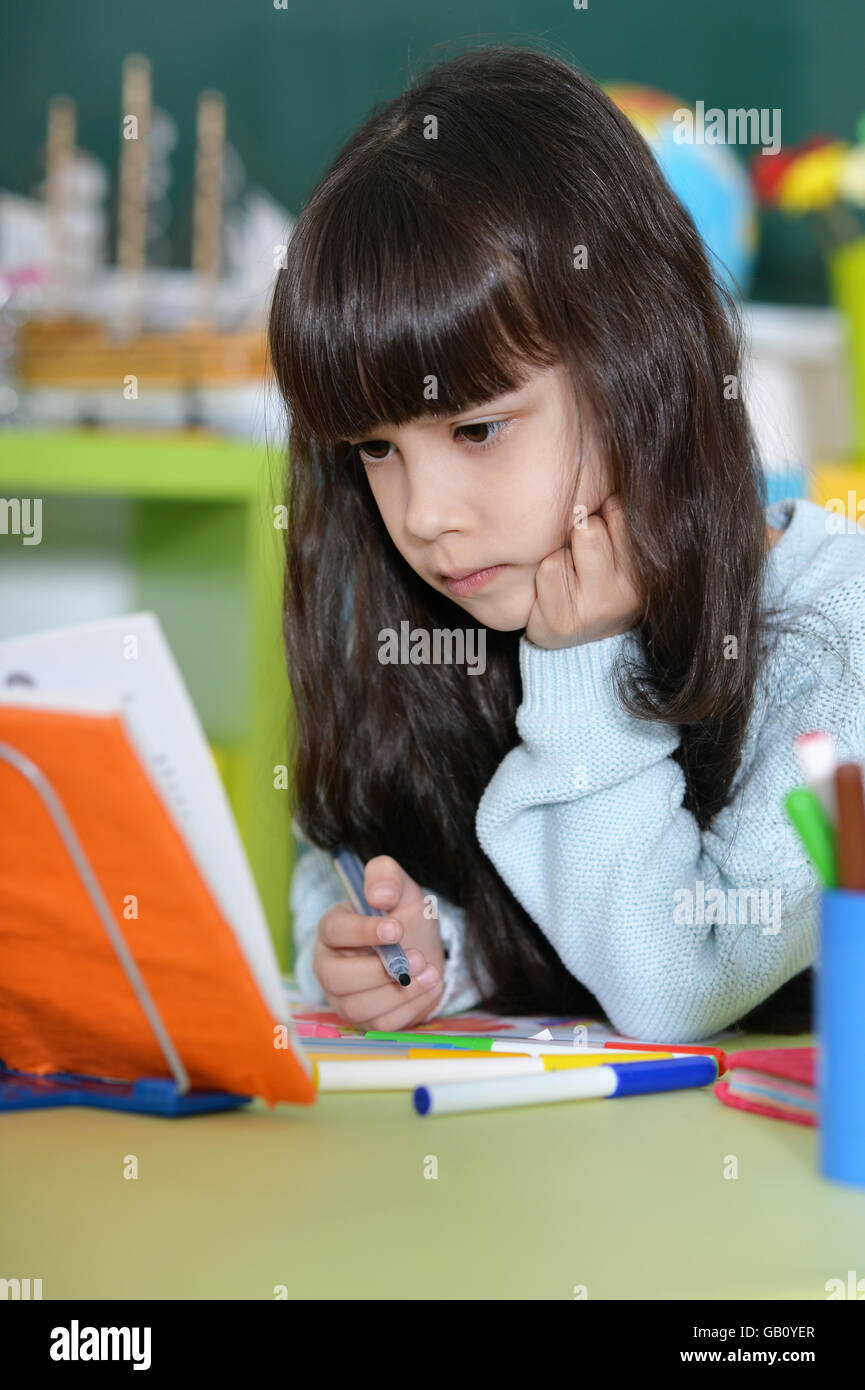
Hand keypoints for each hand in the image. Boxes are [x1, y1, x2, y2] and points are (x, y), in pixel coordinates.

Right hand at [313, 855, 445, 1029]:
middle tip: (418, 958)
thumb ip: (387, 876)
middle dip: (380, 972)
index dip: (362, 931)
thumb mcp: (402, 889)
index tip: (396, 929)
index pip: (334, 931)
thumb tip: (379, 895)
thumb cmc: (405, 919)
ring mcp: (343, 997)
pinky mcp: (363, 1021)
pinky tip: (429, 987)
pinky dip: (409, 1008)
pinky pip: (380, 1025)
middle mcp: (329, 965)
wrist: (424, 952)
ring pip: (358, 1007)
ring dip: (400, 993)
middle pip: (336, 978)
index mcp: (333, 929)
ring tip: (431, 972)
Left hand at [525, 493, 641, 648]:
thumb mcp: (619, 543)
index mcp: (648, 564)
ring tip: (570, 571)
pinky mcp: (564, 623)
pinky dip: (543, 574)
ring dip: (561, 551)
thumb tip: (615, 457)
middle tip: (583, 556)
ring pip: (570, 544)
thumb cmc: (598, 577)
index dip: (603, 511)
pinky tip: (555, 590)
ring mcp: (599, 609)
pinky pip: (547, 569)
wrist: (582, 640)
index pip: (621, 508)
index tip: (602, 526)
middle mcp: (631, 590)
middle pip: (591, 525)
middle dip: (580, 530)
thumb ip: (619, 511)